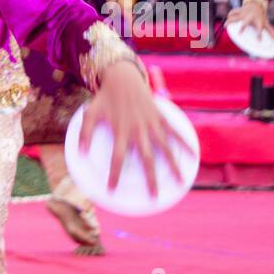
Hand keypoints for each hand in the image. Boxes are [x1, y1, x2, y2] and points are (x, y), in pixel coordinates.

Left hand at [81, 61, 190, 196]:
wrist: (122, 77)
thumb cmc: (104, 97)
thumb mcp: (89, 113)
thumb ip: (83, 133)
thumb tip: (80, 154)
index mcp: (120, 131)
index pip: (117, 157)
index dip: (114, 174)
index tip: (112, 190)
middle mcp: (138, 130)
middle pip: (146, 158)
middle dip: (151, 178)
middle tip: (154, 197)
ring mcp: (151, 124)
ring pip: (164, 148)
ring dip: (173, 165)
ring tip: (180, 182)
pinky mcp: (160, 117)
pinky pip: (174, 132)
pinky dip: (184, 143)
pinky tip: (193, 156)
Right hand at [225, 0, 269, 35]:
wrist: (256, 4)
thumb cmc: (260, 15)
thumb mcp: (265, 22)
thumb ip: (269, 29)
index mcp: (258, 21)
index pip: (259, 29)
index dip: (259, 35)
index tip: (259, 41)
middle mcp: (250, 17)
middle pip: (245, 23)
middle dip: (242, 28)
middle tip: (239, 33)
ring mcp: (244, 13)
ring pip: (236, 16)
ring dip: (230, 20)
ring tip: (226, 25)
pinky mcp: (240, 10)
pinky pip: (233, 11)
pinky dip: (230, 14)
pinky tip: (227, 18)